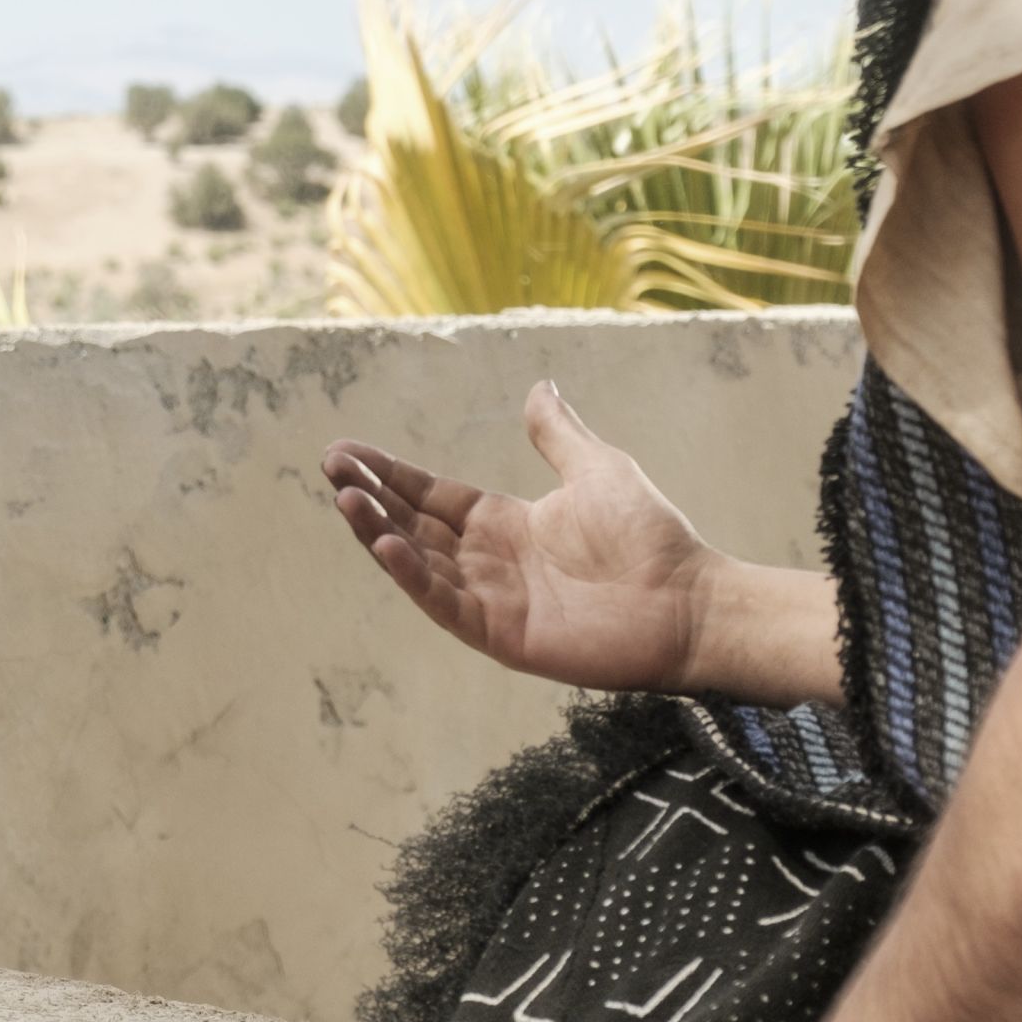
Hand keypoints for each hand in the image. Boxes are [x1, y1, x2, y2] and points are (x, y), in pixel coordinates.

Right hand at [323, 384, 728, 695]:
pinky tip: (388, 546)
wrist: (690, 602)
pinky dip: (414, 578)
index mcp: (504, 523)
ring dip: (378, 534)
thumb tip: (539, 386)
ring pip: (418, 565)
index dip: (389, 473)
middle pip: (412, 526)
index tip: (345, 451)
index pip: (430, 496)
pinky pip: (446, 604)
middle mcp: (489, 562)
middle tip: (331, 467)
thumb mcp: (597, 469)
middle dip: (370, 498)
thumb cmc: (651, 537)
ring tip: (346, 500)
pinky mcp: (502, 634)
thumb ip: (557, 434)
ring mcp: (492, 600)